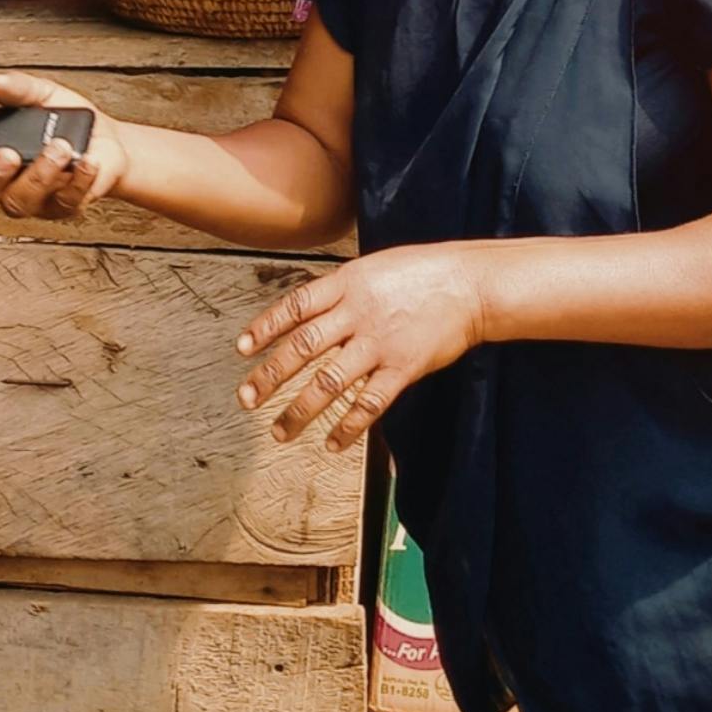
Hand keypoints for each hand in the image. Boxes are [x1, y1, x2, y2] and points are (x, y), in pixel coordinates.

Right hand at [0, 72, 127, 219]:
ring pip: (19, 203)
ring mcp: (32, 201)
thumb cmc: (64, 121)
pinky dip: (76, 180)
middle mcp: (2, 187)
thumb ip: (18, 90)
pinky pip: (64, 203)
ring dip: (39, 175)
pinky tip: (85, 161)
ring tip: (60, 147)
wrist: (106, 139)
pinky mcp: (63, 208)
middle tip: (6, 154)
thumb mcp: (41, 96)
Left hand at [236, 246, 484, 451]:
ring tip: (279, 432)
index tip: (241, 349)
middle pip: (303, 347)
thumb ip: (340, 290)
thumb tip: (305, 310)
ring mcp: (379, 342)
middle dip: (270, 375)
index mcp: (347, 284)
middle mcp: (357, 313)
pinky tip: (333, 443)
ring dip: (299, 411)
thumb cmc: (421, 272)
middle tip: (246, 398)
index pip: (295, 306)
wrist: (469, 284)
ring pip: (329, 382)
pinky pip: (369, 403)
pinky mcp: (403, 367)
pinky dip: (348, 427)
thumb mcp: (373, 267)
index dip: (264, 327)